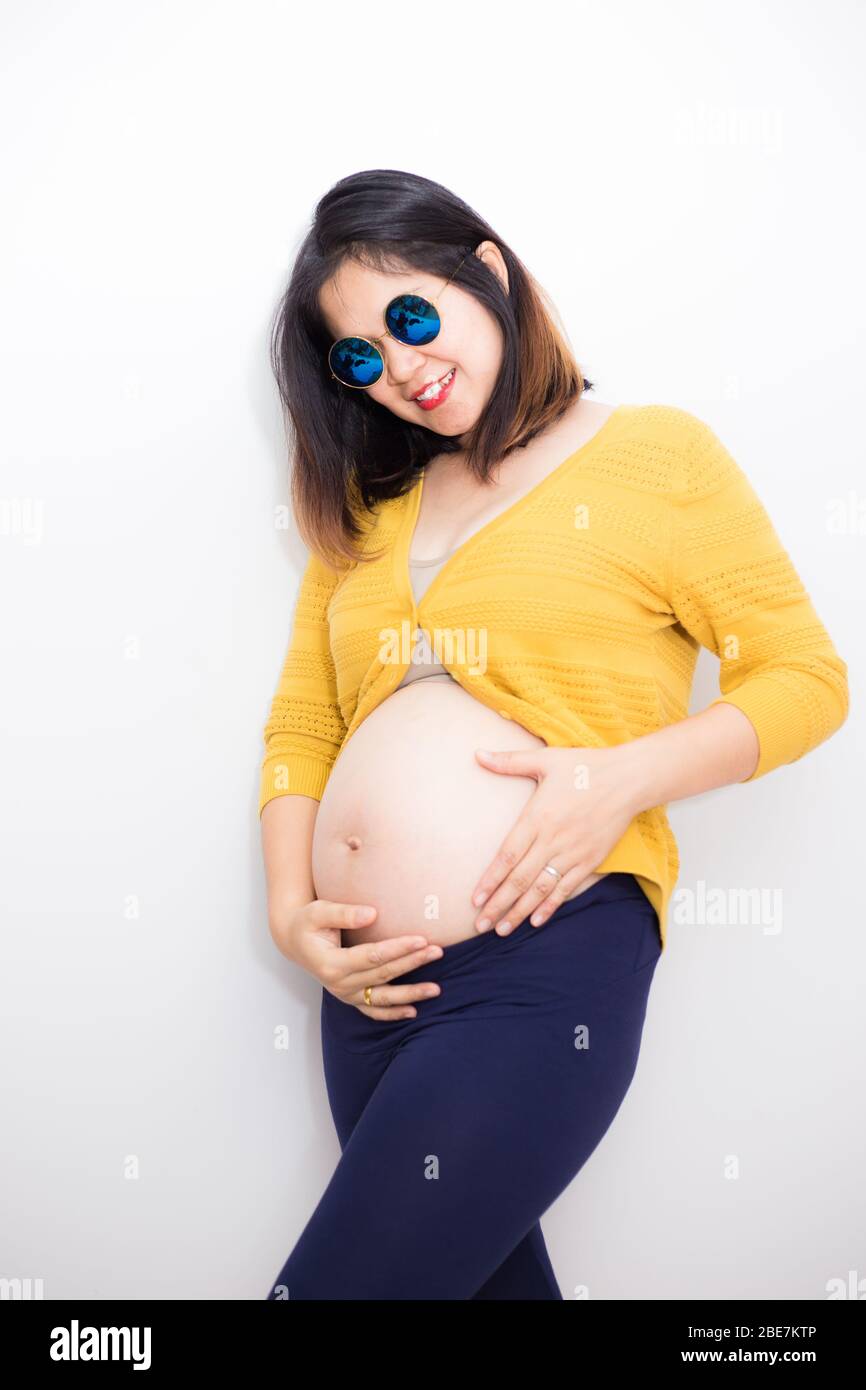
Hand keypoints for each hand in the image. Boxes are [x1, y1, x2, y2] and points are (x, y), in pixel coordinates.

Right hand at [268, 898, 442, 1020]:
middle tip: (438, 952)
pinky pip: (373, 1010)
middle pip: (383, 974)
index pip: (372, 956)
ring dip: (411, 994)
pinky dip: (392, 1013)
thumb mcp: (318, 912)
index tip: (422, 939)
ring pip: (382, 998)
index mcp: (331, 963)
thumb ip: (344, 913)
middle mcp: (339, 984)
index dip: (398, 948)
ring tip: (436, 989)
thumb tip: (373, 914)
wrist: (295, 941)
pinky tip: (413, 1011)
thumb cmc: (308, 923)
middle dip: (412, 963)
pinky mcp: (350, 998)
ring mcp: (345, 994)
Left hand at [469, 744, 643, 934]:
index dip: (490, 879)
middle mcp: (553, 839)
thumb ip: (509, 761)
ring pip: (541, 889)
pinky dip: (551, 905)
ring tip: (501, 929)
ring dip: (520, 911)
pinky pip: (566, 887)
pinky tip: (536, 920)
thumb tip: (477, 754)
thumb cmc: (585, 767)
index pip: (508, 855)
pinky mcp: (590, 860)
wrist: (629, 779)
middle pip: (520, 879)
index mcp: (537, 817)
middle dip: (498, 904)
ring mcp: (573, 853)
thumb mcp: (545, 759)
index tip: (475, 899)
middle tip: (479, 924)